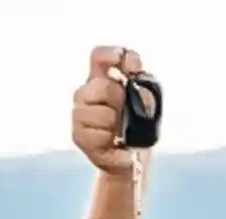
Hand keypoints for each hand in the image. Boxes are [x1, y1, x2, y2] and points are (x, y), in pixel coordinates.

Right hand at [71, 46, 143, 175]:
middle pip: (102, 86)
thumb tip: (132, 65)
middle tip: (124, 112)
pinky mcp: (78, 135)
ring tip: (118, 130)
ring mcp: (79, 113)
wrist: (133, 157)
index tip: (121, 58)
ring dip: (115, 123)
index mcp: (103, 79)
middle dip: (119, 100)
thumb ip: (140, 79)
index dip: (110, 54)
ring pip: (102, 113)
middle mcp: (86, 93)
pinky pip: (98, 134)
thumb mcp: (147, 101)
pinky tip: (112, 142)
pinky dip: (111, 140)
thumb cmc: (138, 127)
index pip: (99, 57)